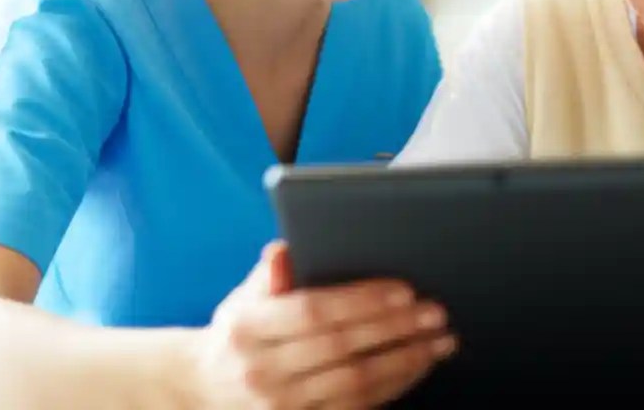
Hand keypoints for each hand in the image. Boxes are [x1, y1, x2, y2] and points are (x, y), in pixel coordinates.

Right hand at [186, 241, 455, 408]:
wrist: (203, 391)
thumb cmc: (238, 334)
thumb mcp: (243, 299)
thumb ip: (270, 275)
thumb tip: (283, 249)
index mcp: (247, 328)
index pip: (313, 311)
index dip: (361, 301)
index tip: (404, 290)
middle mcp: (260, 372)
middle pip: (340, 348)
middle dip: (395, 329)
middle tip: (436, 313)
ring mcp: (280, 407)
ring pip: (355, 385)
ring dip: (405, 361)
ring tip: (440, 341)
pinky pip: (357, 409)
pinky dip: (393, 387)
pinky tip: (418, 367)